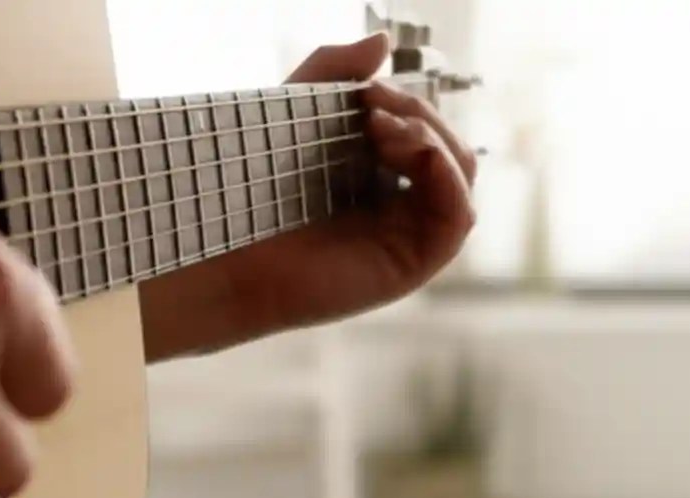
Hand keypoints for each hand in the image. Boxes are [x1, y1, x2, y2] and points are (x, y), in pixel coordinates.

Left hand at [139, 32, 476, 359]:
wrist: (227, 250)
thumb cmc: (251, 192)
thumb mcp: (297, 114)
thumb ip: (334, 72)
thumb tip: (383, 41)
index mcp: (380, 179)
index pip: (428, 131)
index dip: (410, 104)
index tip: (366, 92)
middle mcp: (401, 209)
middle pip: (451, 149)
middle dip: (420, 115)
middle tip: (371, 109)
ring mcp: (410, 238)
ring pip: (462, 174)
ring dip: (430, 137)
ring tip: (378, 129)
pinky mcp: (413, 265)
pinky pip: (459, 215)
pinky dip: (445, 173)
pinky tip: (405, 150)